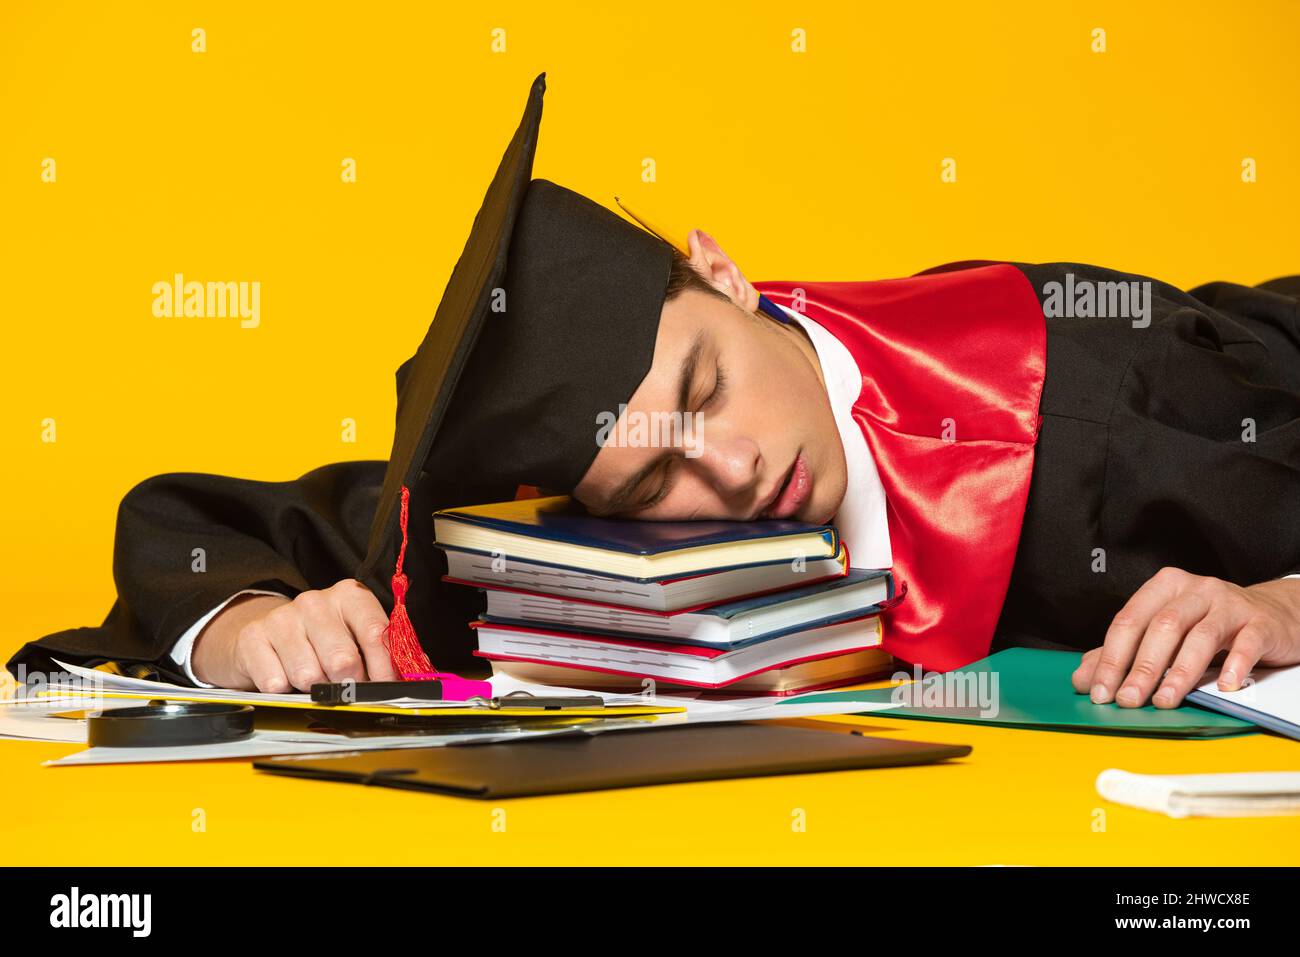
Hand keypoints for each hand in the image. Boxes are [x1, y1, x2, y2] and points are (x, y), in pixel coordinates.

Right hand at [191, 580, 397, 690]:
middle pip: (343, 659)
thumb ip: (381, 654)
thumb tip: (408, 677)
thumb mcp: (354, 638)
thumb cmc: (320, 641)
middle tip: (344, 688)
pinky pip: (276, 682)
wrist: (264, 636)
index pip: (375, 631)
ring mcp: (282, 618)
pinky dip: (284, 690)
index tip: (386, 689)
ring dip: (314, 689)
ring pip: (309, 676)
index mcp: (349, 597)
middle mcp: (315, 602)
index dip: (384, 667)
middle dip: (348, 684)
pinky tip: (285, 677)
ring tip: (313, 679)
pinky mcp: (254, 638)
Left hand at [1072, 568, 1299, 707]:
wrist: (1272, 614)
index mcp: (1163, 588)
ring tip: (1164, 700)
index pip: (1128, 621)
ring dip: (1179, 673)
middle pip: (1161, 628)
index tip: (1100, 690)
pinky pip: (1245, 644)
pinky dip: (1233, 665)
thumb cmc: (1209, 623)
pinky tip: (1222, 687)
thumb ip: (1124, 653)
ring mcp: (1229, 604)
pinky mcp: (1259, 622)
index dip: (1111, 657)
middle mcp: (1195, 590)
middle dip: (1141, 668)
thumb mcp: (1164, 632)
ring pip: (1199, 636)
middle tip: (1128, 700)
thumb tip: (1084, 678)